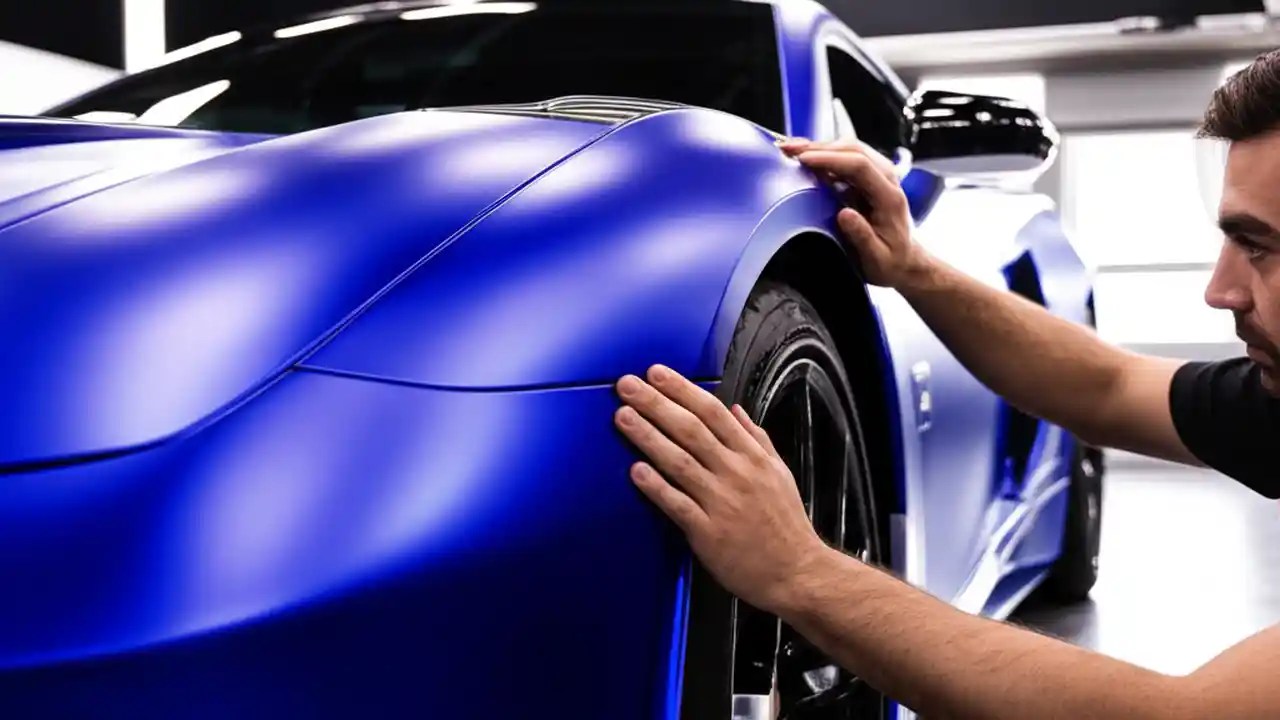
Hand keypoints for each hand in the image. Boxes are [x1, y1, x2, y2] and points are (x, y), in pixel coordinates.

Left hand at [614, 364, 832, 613]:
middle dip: (656, 403)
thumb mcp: (780, 473)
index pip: (713, 412)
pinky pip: (678, 504)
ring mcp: (722, 502)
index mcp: (753, 456)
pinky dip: (657, 487)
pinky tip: (636, 470)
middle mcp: (737, 473)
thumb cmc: (786, 525)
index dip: (682, 390)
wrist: (797, 573)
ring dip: (648, 436)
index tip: (657, 374)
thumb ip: (757, 439)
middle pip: (691, 429)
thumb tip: (736, 410)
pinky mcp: (708, 532)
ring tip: (623, 416)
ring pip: (680, 461)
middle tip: (627, 385)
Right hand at [778, 137, 934, 289]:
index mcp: (890, 197)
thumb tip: (844, 214)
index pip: (860, 166)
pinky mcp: (868, 177)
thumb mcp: (877, 259)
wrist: (905, 260)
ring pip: (849, 149)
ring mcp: (879, 175)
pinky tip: (804, 157)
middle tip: (788, 150)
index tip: (803, 161)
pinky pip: (846, 157)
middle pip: (853, 150)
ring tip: (790, 150)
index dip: (830, 160)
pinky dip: (823, 154)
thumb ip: (862, 237)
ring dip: (819, 147)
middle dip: (819, 147)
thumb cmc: (890, 262)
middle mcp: (887, 179)